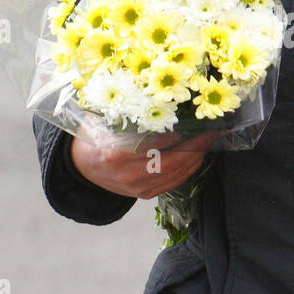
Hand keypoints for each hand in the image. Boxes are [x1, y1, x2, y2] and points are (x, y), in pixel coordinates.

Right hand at [69, 129, 213, 199]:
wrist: (82, 168)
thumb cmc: (94, 138)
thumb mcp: (104, 122)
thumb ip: (129, 116)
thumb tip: (160, 99)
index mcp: (116, 154)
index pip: (155, 146)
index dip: (178, 136)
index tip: (195, 123)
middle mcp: (128, 175)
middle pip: (172, 162)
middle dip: (195, 146)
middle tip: (211, 132)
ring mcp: (137, 188)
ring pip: (176, 174)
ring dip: (196, 158)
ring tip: (208, 142)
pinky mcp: (145, 195)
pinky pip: (173, 183)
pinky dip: (188, 170)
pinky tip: (197, 156)